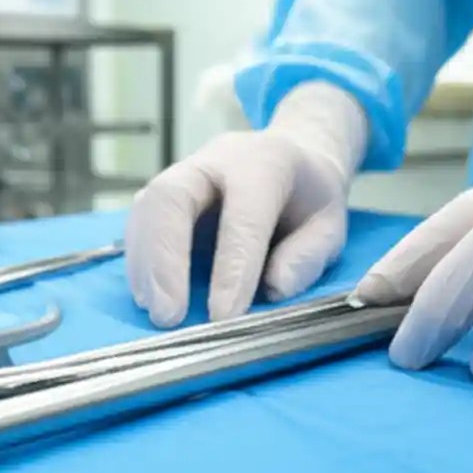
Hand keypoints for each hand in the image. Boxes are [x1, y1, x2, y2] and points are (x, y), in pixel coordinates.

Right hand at [127, 82, 367, 326]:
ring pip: (149, 206)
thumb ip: (308, 256)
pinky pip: (141, 219)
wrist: (294, 155)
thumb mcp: (332, 226)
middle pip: (173, 197)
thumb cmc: (310, 198)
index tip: (223, 317)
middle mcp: (217, 160)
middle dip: (164, 259)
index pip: (243, 217)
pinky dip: (140, 261)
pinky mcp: (166, 191)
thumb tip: (271, 288)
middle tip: (168, 315)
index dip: (232, 268)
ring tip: (157, 312)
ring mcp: (186, 171)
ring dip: (146, 264)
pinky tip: (150, 295)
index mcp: (267, 163)